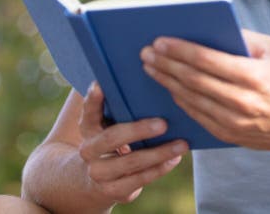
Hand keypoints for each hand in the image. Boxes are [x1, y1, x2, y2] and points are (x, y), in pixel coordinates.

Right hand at [77, 83, 188, 204]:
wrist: (98, 177)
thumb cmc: (114, 138)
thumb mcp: (111, 122)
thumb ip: (122, 105)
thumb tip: (152, 79)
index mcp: (88, 126)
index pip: (89, 110)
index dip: (94, 98)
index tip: (102, 85)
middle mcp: (88, 150)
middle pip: (112, 139)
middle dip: (139, 130)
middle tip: (163, 124)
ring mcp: (98, 172)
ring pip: (130, 162)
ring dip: (159, 153)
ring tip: (182, 144)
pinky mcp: (112, 190)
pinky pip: (138, 180)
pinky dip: (159, 169)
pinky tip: (174, 159)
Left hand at [140, 29, 269, 154]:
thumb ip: (243, 37)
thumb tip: (210, 27)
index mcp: (253, 76)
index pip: (207, 60)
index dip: (180, 50)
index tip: (159, 41)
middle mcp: (241, 100)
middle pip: (193, 79)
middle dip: (166, 64)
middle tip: (146, 52)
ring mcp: (233, 121)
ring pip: (190, 98)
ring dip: (166, 82)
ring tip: (150, 67)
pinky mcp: (227, 134)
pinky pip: (196, 114)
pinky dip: (179, 99)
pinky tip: (169, 86)